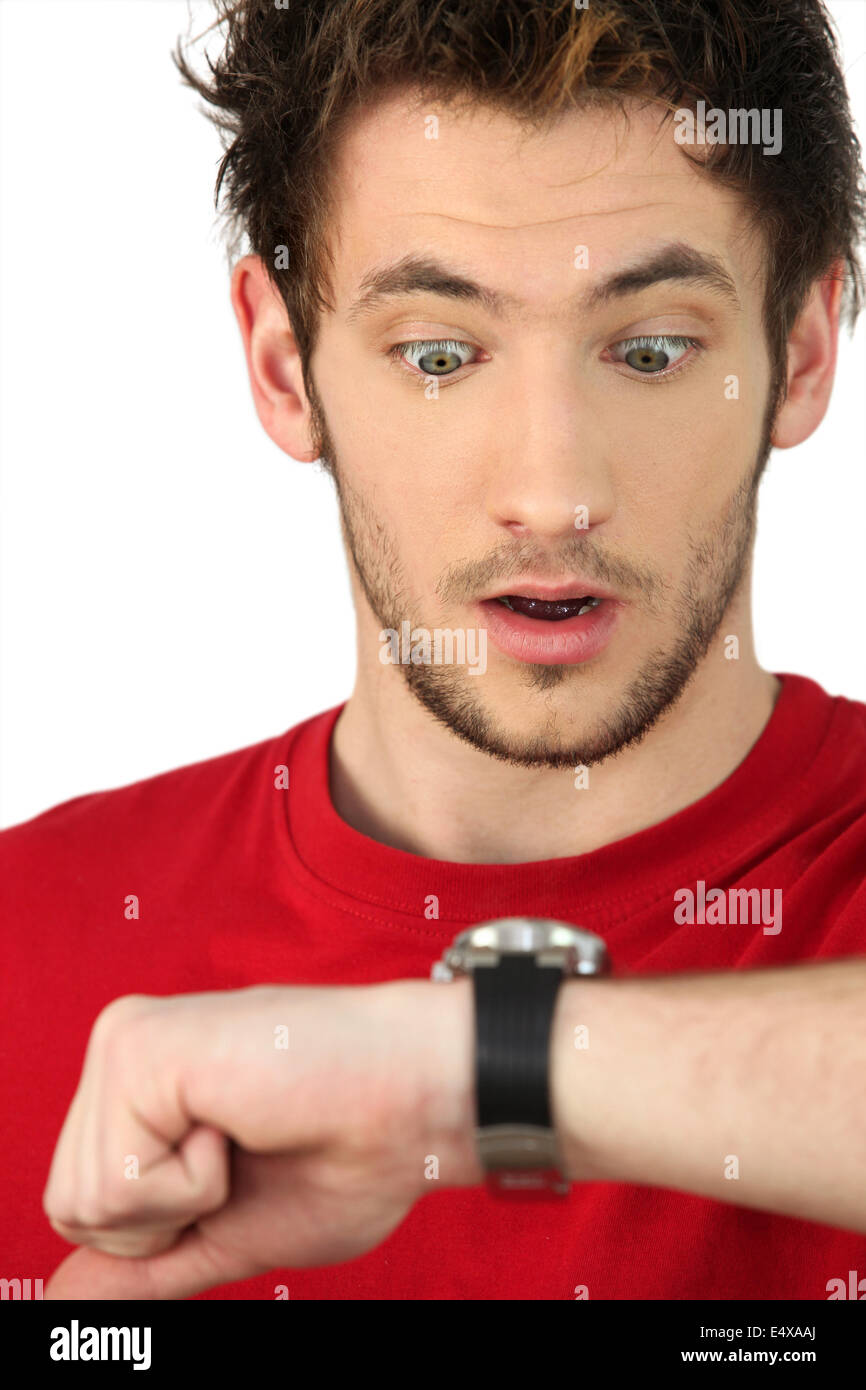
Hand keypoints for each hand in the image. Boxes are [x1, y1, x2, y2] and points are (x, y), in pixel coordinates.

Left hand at [42, 979, 479, 1298]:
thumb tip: (64, 1298)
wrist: (416, 1100)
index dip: (164, 1227)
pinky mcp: (138, 1048)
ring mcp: (125, 1041)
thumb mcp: (233, 1228)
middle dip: (164, 1220)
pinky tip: (241, 1120)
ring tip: (245, 1131)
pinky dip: (194, 1184)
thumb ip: (150, 1259)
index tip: (244, 1166)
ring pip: (87, 1200)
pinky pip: (119, 1183)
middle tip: (245, 1150)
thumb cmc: (352, 1152)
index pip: (83, 1203)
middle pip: (71, 1206)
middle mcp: (122, 1049)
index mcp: (142, 1084)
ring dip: (186, 1199)